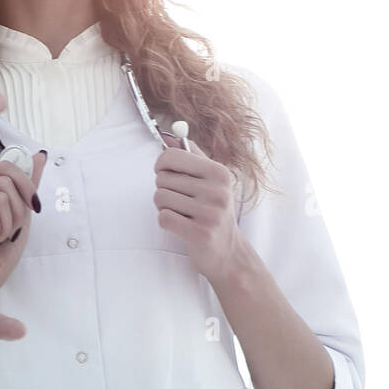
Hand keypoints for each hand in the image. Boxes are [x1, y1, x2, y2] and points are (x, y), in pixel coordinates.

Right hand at [0, 151, 47, 305]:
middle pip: (7, 181)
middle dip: (17, 212)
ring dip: (6, 225)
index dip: (26, 187)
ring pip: (1, 196)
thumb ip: (28, 185)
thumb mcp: (21, 213)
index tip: (29, 209)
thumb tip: (40, 155)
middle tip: (3, 232)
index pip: (8, 166)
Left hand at [153, 137, 244, 282]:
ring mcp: (210, 213)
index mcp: (219, 173)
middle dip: (164, 189)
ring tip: (181, 213)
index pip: (173, 156)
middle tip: (179, 199)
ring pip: (160, 198)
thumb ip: (191, 155)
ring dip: (164, 207)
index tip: (164, 171)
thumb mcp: (210, 180)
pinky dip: (166, 221)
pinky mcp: (200, 233)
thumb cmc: (214, 210)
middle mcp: (217, 191)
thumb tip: (168, 136)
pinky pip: (163, 218)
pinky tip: (180, 225)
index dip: (161, 164)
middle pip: (162, 178)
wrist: (228, 251)